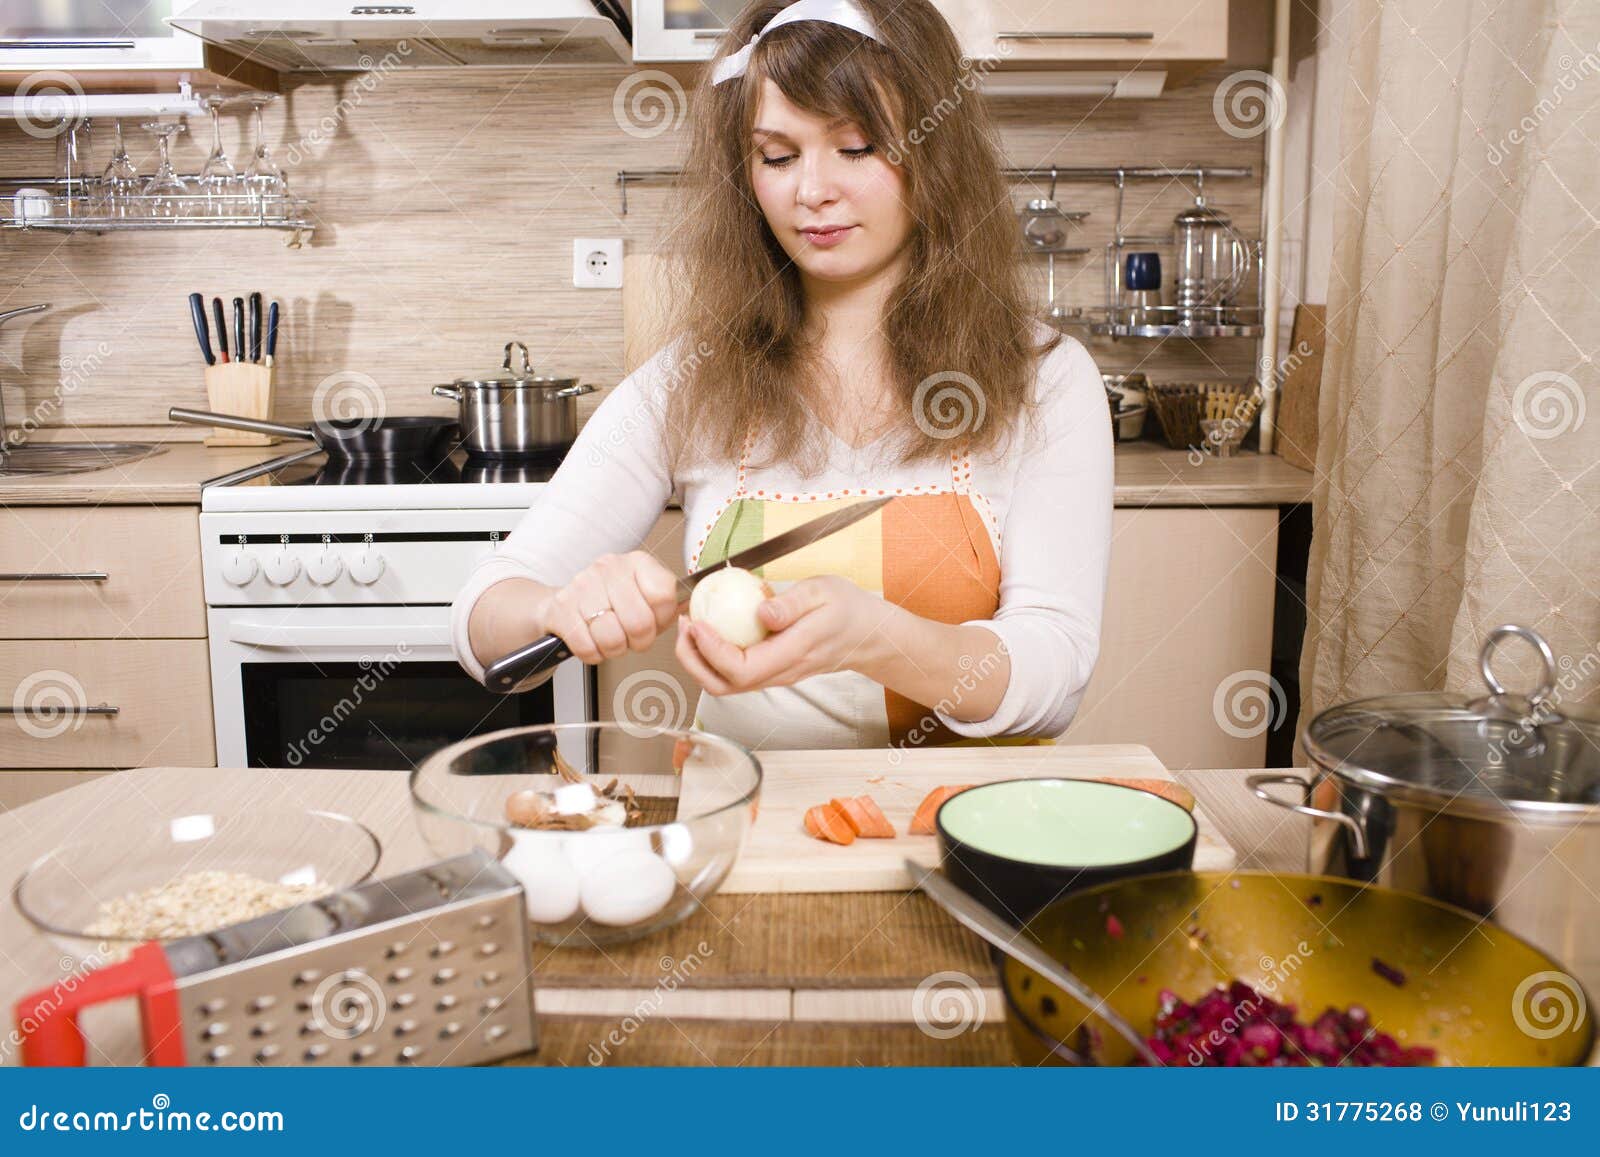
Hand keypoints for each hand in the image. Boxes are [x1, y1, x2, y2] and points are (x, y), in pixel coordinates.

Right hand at [538, 551, 680, 664]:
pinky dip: (594, 653)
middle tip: (633, 638)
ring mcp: (583, 586)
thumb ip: (669, 604)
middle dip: (639, 641)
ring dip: (615, 649)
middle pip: (639, 622)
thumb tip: (694, 613)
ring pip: (612, 638)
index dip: (662, 619)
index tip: (655, 622)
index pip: (663, 595)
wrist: (564, 604)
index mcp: (638, 562)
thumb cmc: (612, 602)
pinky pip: (587, 647)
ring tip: (612, 638)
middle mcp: (610, 568)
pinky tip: (593, 640)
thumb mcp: (645, 595)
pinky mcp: (562, 609)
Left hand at [675, 575, 887, 695]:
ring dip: (698, 659)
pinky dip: (712, 655)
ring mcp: (774, 675)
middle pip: (725, 685)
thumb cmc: (847, 609)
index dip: (711, 652)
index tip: (696, 623)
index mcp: (793, 654)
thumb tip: (761, 612)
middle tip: (683, 626)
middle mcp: (780, 672)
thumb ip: (791, 603)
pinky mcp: (770, 669)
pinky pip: (734, 673)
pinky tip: (708, 628)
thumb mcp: (823, 592)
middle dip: (693, 661)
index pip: (742, 670)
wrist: (867, 634)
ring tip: (689, 626)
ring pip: (726, 684)